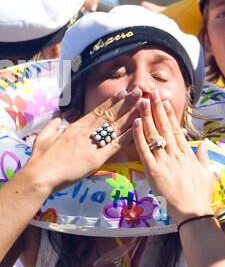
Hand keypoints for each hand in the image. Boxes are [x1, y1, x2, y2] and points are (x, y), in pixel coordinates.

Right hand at [25, 88, 144, 191]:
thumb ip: (53, 125)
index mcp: (75, 127)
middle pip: (110, 115)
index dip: (111, 102)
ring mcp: (92, 144)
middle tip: (139, 91)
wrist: (40, 174)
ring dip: (130, 115)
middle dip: (126, 103)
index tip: (122, 93)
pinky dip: (127, 136)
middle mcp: (86, 133)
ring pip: (115, 126)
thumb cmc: (41, 158)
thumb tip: (58, 116)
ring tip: (142, 104)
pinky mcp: (96, 158)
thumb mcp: (44, 136)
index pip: (97, 111)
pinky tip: (137, 128)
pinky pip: (115, 145)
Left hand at [133, 92, 216, 223]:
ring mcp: (164, 161)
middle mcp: (175, 154)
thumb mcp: (207, 173)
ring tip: (141, 101)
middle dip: (157, 108)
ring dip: (147, 116)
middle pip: (164, 126)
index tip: (165, 102)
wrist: (193, 211)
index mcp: (187, 154)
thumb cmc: (200, 195)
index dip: (170, 114)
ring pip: (154, 134)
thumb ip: (204, 156)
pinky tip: (135, 122)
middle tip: (151, 93)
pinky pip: (144, 150)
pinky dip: (139, 135)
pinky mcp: (153, 171)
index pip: (176, 129)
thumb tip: (204, 143)